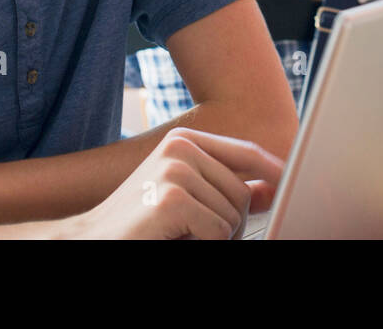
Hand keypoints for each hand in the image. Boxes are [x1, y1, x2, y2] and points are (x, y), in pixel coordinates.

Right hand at [73, 127, 283, 238]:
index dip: (273, 171)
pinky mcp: (173, 197)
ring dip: (215, 237)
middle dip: (230, 222)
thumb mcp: (187, 197)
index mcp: (184, 140)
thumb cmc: (140, 224)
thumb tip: (272, 187)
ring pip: (233, 215)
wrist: (92, 240)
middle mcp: (180, 146)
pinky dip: (202, 244)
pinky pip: (218, 232)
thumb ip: (225, 187)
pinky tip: (172, 238)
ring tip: (179, 234)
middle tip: (194, 233)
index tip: (291, 184)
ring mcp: (176, 169)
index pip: (246, 152)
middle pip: (243, 191)